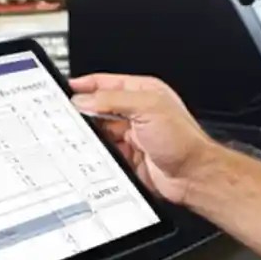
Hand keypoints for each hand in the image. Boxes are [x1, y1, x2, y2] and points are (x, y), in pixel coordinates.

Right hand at [71, 74, 220, 204]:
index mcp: (144, 92)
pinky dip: (98, 153)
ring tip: (80, 135)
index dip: (86, 85)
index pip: (107, 83)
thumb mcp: (147, 108)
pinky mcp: (129, 156)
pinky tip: (94, 153)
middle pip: (101, 107)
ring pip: (101, 131)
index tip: (67, 89)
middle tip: (68, 116)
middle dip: (85, 112)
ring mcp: (133, 134)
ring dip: (91, 134)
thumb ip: (113, 100)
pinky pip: (106, 151)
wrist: (193, 176)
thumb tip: (86, 99)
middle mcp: (138, 112)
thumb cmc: (183, 140)